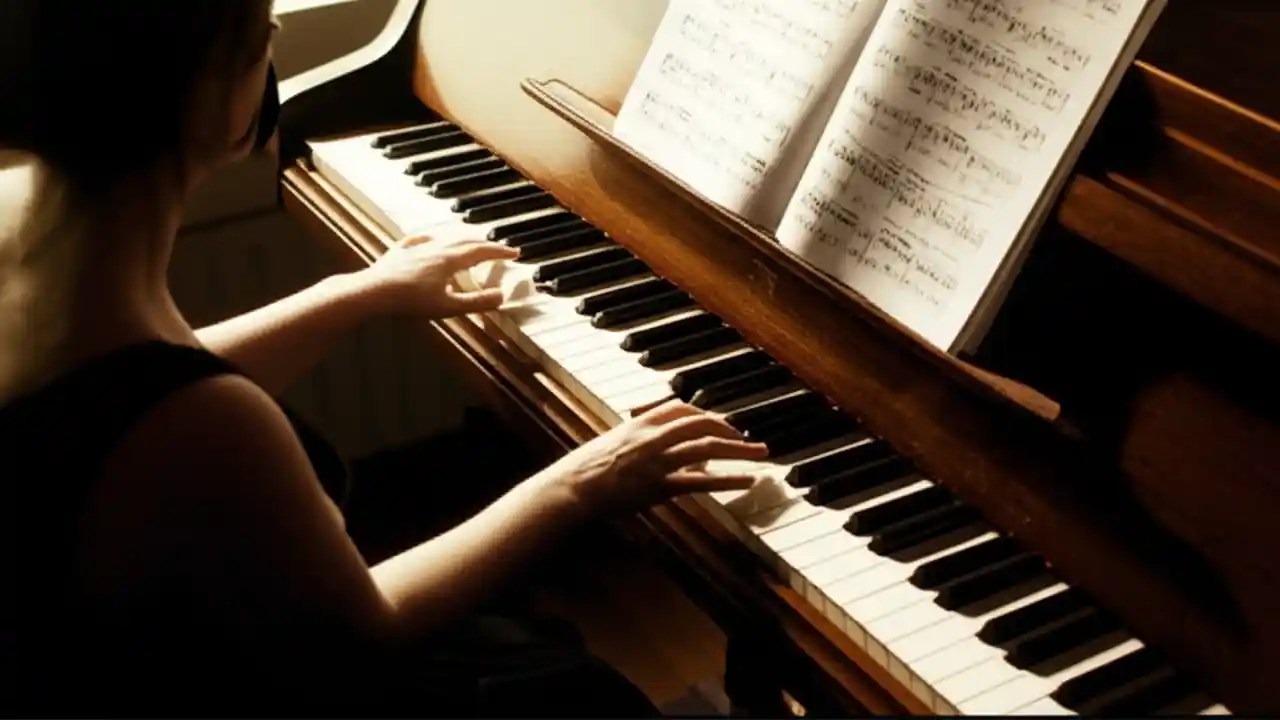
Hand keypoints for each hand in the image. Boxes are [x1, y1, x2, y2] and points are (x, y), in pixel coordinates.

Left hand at [357, 234, 518, 318]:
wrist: (372, 292)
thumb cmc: (410, 302)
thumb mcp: (448, 307)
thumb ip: (477, 302)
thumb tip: (502, 296)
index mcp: (450, 259)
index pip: (482, 250)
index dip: (500, 251)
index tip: (515, 252)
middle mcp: (436, 247)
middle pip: (466, 240)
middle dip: (485, 243)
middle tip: (497, 248)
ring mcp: (417, 247)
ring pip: (445, 236)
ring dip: (463, 237)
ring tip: (471, 240)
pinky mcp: (400, 251)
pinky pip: (421, 238)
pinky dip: (433, 236)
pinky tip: (431, 237)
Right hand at [539, 400, 769, 517]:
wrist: (573, 486)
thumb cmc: (586, 467)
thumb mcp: (613, 442)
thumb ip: (637, 439)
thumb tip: (657, 444)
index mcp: (641, 421)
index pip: (681, 407)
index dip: (705, 414)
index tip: (719, 422)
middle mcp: (654, 435)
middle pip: (702, 422)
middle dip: (730, 428)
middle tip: (748, 439)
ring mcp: (659, 459)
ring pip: (709, 447)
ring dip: (740, 449)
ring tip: (762, 453)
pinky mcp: (661, 485)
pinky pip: (702, 480)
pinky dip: (729, 479)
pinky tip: (748, 480)